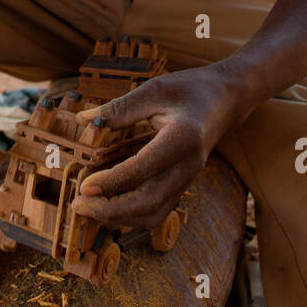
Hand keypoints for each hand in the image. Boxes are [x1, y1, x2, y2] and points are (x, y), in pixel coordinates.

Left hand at [69, 66, 247, 229]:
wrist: (226, 99)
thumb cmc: (190, 89)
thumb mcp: (155, 89)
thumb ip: (120, 108)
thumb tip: (84, 121)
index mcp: (183, 138)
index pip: (143, 168)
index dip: (112, 181)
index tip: (85, 185)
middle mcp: (188, 165)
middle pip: (149, 202)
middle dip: (111, 210)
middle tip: (79, 204)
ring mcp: (187, 178)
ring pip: (154, 213)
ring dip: (120, 217)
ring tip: (89, 208)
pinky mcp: (182, 183)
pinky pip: (158, 208)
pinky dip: (132, 213)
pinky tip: (108, 204)